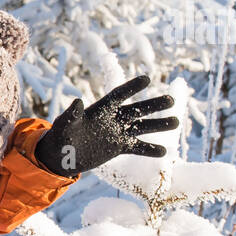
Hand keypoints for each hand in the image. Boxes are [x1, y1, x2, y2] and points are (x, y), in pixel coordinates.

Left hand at [34, 75, 178, 176]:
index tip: (147, 79)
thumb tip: (77, 101)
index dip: (132, 87)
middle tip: (171, 101)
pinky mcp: (118, 147)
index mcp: (100, 109)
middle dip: (153, 105)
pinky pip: (137, 148)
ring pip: (142, 127)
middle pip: (136, 109)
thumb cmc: (60, 136)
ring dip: (158, 125)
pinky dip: (149, 150)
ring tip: (175, 122)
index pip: (119, 95)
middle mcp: (113, 119)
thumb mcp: (64, 124)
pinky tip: (164, 151)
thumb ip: (71, 114)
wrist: (61, 156)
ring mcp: (117, 133)